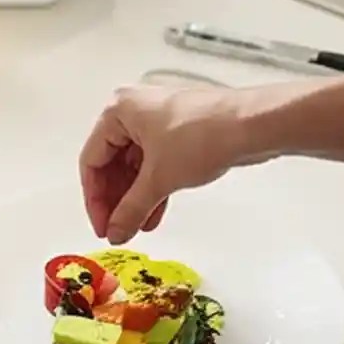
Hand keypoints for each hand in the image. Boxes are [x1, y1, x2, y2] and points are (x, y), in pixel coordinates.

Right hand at [80, 85, 246, 244]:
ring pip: (134, 167)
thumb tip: (115, 232)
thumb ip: (131, 209)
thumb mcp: (158, 178)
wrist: (252, 125)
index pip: (91, 161)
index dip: (94, 199)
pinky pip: (154, 164)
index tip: (102, 225)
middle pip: (111, 164)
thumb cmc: (203, 135)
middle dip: (116, 200)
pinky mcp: (177, 132)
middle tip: (117, 229)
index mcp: (118, 111)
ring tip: (136, 227)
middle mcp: (133, 111)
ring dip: (134, 198)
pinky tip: (153, 214)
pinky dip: (152, 189)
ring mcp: (156, 121)